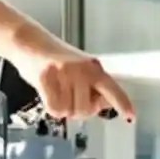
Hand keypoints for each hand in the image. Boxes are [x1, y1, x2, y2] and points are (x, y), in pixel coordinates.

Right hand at [12, 34, 135, 121]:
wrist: (28, 42)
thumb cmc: (53, 57)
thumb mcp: (80, 69)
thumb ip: (94, 86)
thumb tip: (105, 104)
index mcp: (93, 67)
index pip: (112, 88)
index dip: (123, 104)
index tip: (131, 117)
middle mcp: (81, 69)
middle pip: (87, 110)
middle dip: (78, 109)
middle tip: (68, 95)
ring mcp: (64, 73)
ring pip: (70, 111)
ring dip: (63, 107)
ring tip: (57, 90)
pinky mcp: (46, 78)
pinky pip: (55, 109)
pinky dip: (51, 106)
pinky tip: (48, 92)